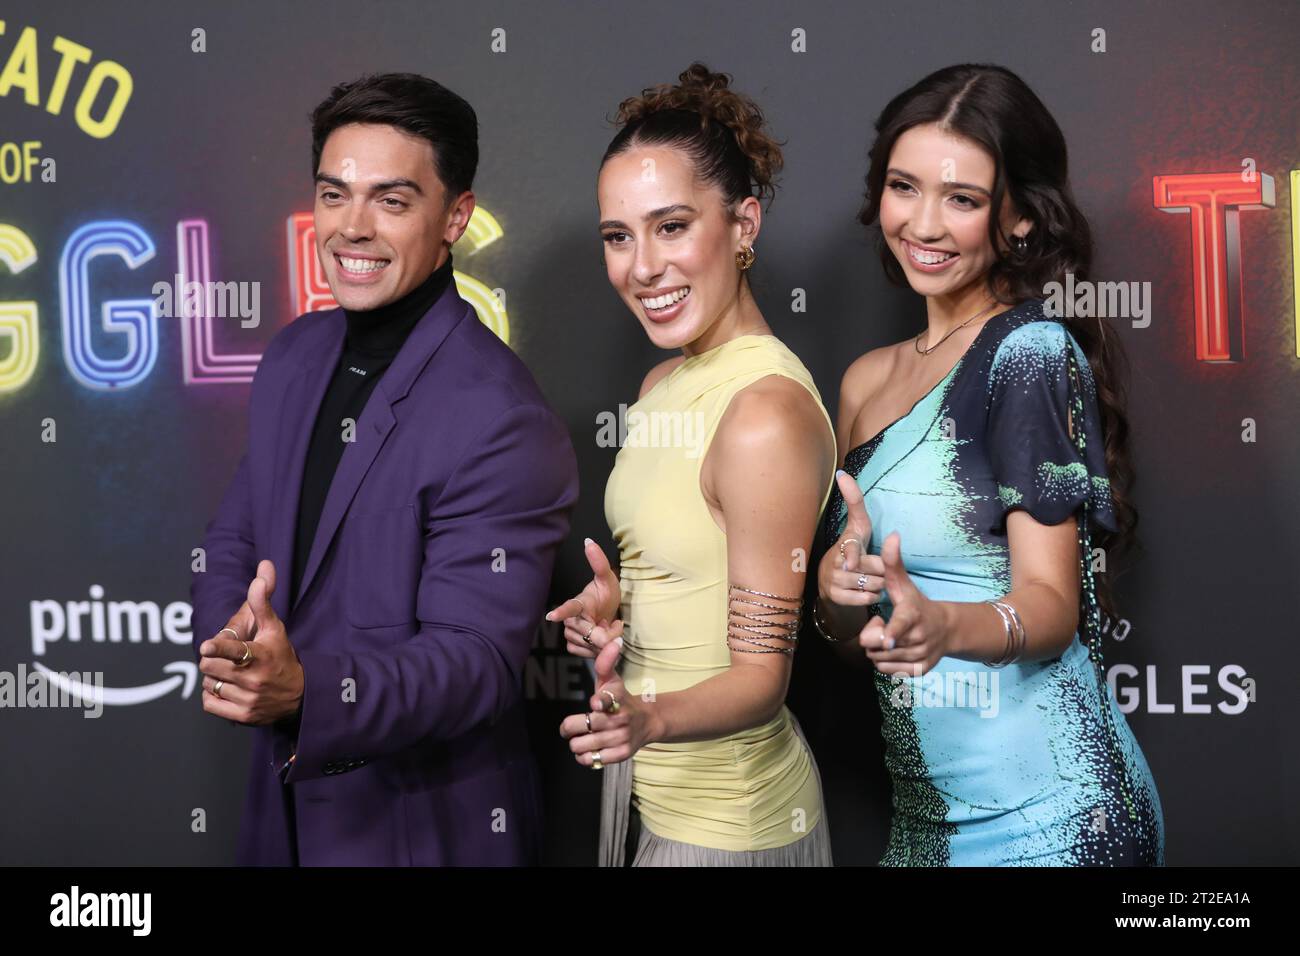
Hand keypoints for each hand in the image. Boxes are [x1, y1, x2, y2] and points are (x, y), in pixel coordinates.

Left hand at [199, 559, 304, 724]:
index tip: (206, 646)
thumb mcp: (275, 628)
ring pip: (209, 683)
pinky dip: (213, 695)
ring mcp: (247, 700)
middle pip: (209, 665)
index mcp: (261, 656)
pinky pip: (209, 703)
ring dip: (214, 677)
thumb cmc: (281, 655)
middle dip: (212, 658)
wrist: (299, 695)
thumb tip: (263, 567)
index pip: (235, 651)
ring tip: (231, 674)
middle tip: (226, 657)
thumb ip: (262, 600)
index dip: (218, 648)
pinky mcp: (242, 716)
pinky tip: (227, 688)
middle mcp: (254, 680)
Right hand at [546, 537, 621, 658]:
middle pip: (588, 634)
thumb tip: (588, 541)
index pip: (570, 607)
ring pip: (588, 646)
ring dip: (603, 642)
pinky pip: (586, 654)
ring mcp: (571, 633)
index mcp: (579, 603)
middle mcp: (571, 619)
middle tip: (615, 623)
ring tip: (607, 627)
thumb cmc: (605, 594)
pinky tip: (600, 640)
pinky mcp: (573, 646)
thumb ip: (599, 562)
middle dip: (606, 634)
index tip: (552, 616)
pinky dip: (597, 650)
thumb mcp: (608, 579)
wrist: (606, 611)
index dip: (562, 612)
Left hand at [557, 626, 653, 766]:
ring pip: (581, 746)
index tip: (595, 703)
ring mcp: (621, 738)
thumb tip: (615, 641)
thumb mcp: (613, 680)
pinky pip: (590, 760)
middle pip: (583, 726)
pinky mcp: (621, 754)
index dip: (600, 700)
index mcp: (618, 697)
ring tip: (580, 739)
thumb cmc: (622, 699)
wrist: (649, 722)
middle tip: (570, 727)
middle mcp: (620, 718)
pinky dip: (584, 757)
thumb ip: (606, 662)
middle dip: (569, 728)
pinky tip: (588, 750)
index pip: (609, 698)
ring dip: (575, 743)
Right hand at [818, 470, 885, 605]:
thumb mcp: (857, 526)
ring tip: (869, 580)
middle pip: (876, 568)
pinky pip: (866, 598)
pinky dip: (871, 597)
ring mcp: (833, 579)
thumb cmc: (851, 550)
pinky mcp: (834, 596)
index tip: (852, 563)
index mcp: (845, 541)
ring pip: (873, 584)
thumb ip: (853, 501)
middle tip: (874, 570)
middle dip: (881, 570)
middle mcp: (836, 560)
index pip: (851, 546)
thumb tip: (841, 473)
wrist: (831, 585)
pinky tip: (866, 592)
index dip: (853, 555)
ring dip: (878, 585)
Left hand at [861, 532, 949, 676]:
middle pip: (877, 645)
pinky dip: (885, 662)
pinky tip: (895, 650)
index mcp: (912, 615)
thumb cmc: (916, 603)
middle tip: (883, 625)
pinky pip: (887, 671)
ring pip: (879, 660)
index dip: (890, 633)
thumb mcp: (903, 583)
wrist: (946, 629)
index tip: (885, 640)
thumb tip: (892, 535)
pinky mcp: (920, 671)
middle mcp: (918, 638)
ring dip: (878, 649)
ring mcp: (920, 656)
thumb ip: (893, 562)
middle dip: (873, 636)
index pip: (900, 625)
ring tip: (890, 636)